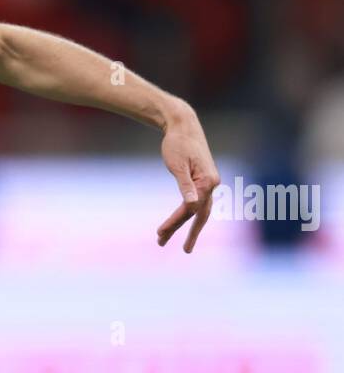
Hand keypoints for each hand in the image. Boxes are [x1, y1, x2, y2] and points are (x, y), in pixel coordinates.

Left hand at [157, 104, 220, 253]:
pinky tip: (179, 221)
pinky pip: (197, 203)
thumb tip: (190, 205)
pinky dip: (188, 214)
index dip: (175, 222)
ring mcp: (210, 183)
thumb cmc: (177, 143)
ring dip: (185, 225)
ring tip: (164, 238)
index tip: (159, 233)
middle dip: (185, 232)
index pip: (191, 208)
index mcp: (208, 181)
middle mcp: (213, 183)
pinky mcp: (203, 181)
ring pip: (199, 210)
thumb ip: (184, 185)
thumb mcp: (177, 165)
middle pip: (199, 214)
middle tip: (173, 247)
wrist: (183, 125)